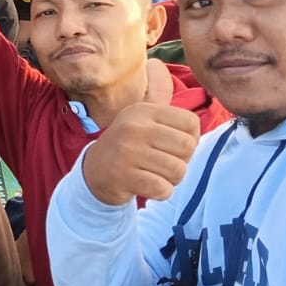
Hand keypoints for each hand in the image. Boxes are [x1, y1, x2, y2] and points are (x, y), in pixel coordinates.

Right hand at [80, 100, 201, 205]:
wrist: (95, 171)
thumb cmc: (130, 146)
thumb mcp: (142, 119)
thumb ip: (164, 107)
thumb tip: (179, 93)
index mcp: (143, 111)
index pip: (191, 122)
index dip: (190, 139)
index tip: (172, 146)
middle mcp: (134, 127)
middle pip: (187, 147)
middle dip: (182, 161)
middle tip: (164, 163)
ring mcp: (127, 151)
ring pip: (178, 170)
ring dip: (172, 179)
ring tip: (156, 174)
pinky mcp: (124, 176)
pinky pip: (163, 189)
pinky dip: (162, 192)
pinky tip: (148, 186)